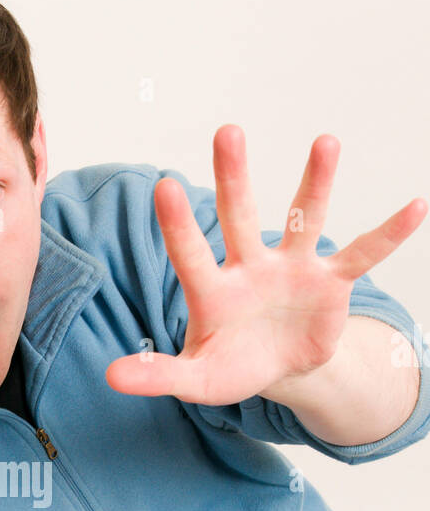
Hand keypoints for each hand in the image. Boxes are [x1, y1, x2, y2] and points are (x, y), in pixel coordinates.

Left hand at [105, 124, 426, 405]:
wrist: (276, 369)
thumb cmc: (229, 366)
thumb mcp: (195, 379)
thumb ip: (157, 375)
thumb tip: (111, 377)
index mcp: (212, 290)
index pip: (191, 254)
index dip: (179, 226)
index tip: (164, 187)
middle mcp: (250, 267)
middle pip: (239, 215)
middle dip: (234, 177)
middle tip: (228, 131)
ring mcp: (292, 269)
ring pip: (304, 219)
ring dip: (316, 183)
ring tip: (326, 141)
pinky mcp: (330, 282)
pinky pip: (363, 254)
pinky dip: (389, 234)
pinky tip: (417, 207)